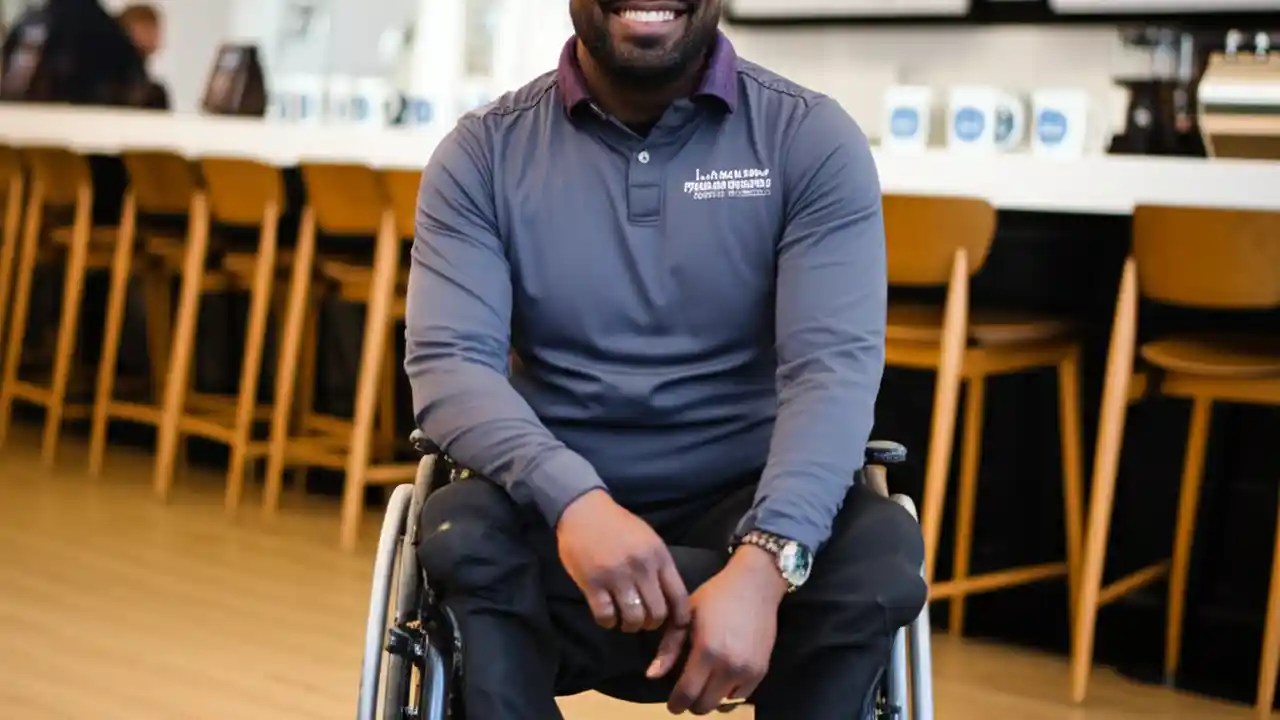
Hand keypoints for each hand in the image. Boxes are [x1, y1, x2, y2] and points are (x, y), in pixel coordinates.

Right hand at [557, 490, 690, 633]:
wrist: (583, 510)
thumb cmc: (618, 525)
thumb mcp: (648, 540)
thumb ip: (659, 565)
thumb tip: (670, 598)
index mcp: (658, 556)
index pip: (678, 596)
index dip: (680, 618)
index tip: (675, 626)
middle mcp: (641, 568)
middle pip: (657, 613)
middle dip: (651, 624)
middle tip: (643, 622)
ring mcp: (616, 576)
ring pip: (633, 618)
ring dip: (630, 626)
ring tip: (625, 621)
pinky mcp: (592, 583)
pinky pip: (606, 616)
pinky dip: (608, 623)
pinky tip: (607, 618)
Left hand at [653, 545, 787, 714]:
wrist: (755, 586)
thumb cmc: (716, 596)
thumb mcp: (686, 616)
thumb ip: (669, 648)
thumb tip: (651, 675)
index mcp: (707, 651)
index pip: (687, 693)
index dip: (675, 704)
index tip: (671, 704)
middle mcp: (729, 666)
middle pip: (704, 705)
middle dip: (691, 703)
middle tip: (686, 692)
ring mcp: (747, 671)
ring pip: (722, 704)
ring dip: (710, 699)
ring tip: (703, 685)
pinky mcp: (761, 671)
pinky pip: (740, 697)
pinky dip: (727, 694)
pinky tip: (720, 681)